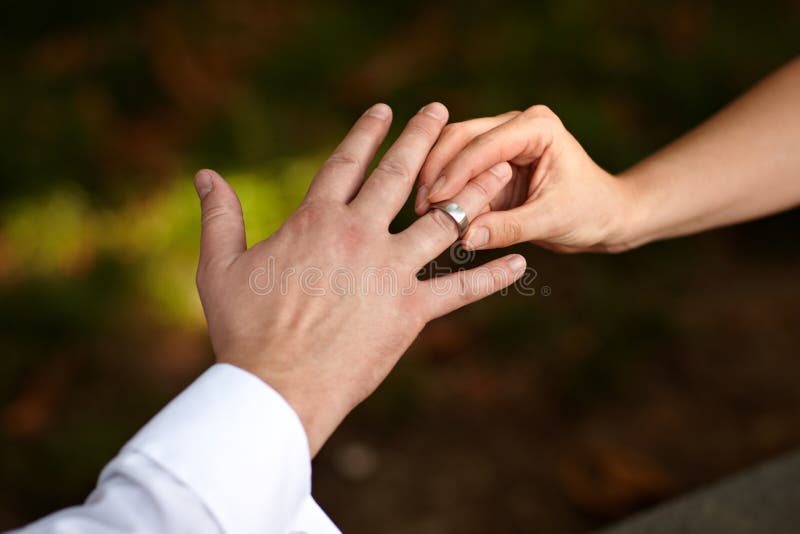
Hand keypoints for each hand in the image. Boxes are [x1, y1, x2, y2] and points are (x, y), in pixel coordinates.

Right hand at [193, 103, 526, 455]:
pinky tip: (519, 261)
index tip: (383, 110)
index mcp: (315, 220)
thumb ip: (219, 216)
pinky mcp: (411, 310)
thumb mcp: (220, 266)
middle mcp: (359, 234)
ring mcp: (389, 270)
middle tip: (443, 112)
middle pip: (399, 175)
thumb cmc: (244, 329)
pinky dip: (491, 275)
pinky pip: (460, 289)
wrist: (276, 387)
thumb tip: (204, 174)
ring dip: (475, 191)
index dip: (366, 132)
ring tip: (501, 168)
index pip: (345, 163)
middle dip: (424, 139)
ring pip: (443, 220)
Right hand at [414, 105, 635, 252]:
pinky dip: (444, 186)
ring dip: (434, 177)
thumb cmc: (588, 212)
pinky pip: (458, 168)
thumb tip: (464, 237)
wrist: (603, 214)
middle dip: (437, 170)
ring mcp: (500, 139)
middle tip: (419, 206)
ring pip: (452, 148)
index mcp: (538, 127)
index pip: (486, 144)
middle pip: (460, 137)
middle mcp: (516, 124)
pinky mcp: (490, 160)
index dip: (457, 171)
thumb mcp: (552, 221)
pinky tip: (429, 209)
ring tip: (421, 211)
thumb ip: (509, 228)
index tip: (434, 200)